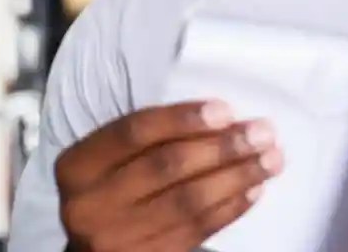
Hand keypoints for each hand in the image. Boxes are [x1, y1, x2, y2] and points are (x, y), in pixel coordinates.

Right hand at [56, 100, 283, 251]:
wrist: (94, 245)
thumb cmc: (112, 187)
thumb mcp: (112, 158)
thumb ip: (151, 137)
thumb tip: (223, 119)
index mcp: (77, 165)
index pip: (134, 132)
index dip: (182, 119)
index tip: (226, 110)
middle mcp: (89, 205)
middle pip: (166, 167)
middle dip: (222, 147)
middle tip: (262, 132)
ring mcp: (115, 239)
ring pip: (187, 201)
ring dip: (237, 177)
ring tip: (269, 159)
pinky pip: (197, 231)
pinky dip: (230, 208)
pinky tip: (253, 189)